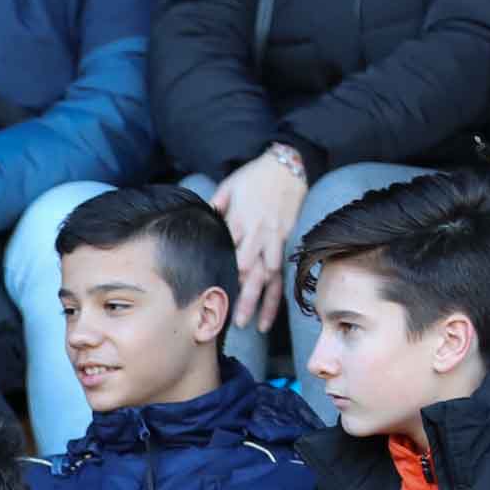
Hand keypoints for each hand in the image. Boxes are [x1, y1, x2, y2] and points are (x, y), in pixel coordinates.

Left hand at [209, 151, 308, 329]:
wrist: (288, 166)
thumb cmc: (254, 177)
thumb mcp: (229, 186)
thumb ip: (215, 206)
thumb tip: (201, 221)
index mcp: (239, 220)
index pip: (227, 251)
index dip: (218, 270)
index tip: (206, 290)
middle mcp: (257, 234)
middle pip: (245, 268)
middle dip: (235, 292)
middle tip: (222, 315)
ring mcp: (273, 241)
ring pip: (264, 277)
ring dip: (255, 301)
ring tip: (244, 323)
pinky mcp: (285, 245)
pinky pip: (280, 277)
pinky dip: (274, 300)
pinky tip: (267, 320)